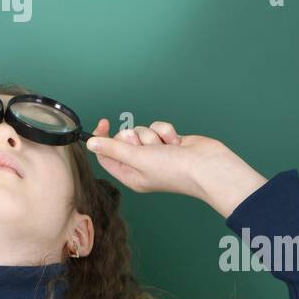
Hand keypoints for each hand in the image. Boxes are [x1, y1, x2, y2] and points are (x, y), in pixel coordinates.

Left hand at [85, 120, 267, 218]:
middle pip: (124, 140)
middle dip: (135, 137)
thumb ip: (114, 149)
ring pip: (142, 131)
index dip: (103, 138)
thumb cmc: (174, 170)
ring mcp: (156, 153)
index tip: (104, 123)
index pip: (106, 155)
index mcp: (130, 175)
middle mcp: (141, 164)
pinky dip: (166, 132)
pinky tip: (176, 143)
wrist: (207, 166)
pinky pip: (158, 127)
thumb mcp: (138, 158)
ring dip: (153, 135)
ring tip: (165, 147)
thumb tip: (91, 143)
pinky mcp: (168, 142)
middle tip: (146, 146)